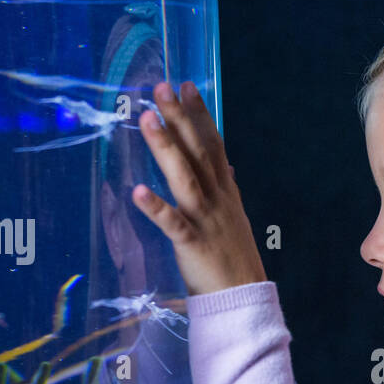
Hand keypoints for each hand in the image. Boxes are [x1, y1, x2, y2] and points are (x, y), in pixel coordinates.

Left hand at [134, 80, 266, 296]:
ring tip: (146, 119)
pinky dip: (156, 208)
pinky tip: (137, 191)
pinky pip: (173, 224)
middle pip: (198, 152)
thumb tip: (227, 165)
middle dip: (180, 118)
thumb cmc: (234, 259)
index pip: (213, 144)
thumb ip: (226, 189)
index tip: (186, 85)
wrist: (245, 298)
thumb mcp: (234, 217)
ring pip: (184, 178)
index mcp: (226, 192)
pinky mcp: (192, 245)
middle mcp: (217, 200)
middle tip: (161, 87)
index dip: (200, 114)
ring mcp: (205, 221)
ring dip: (165, 148)